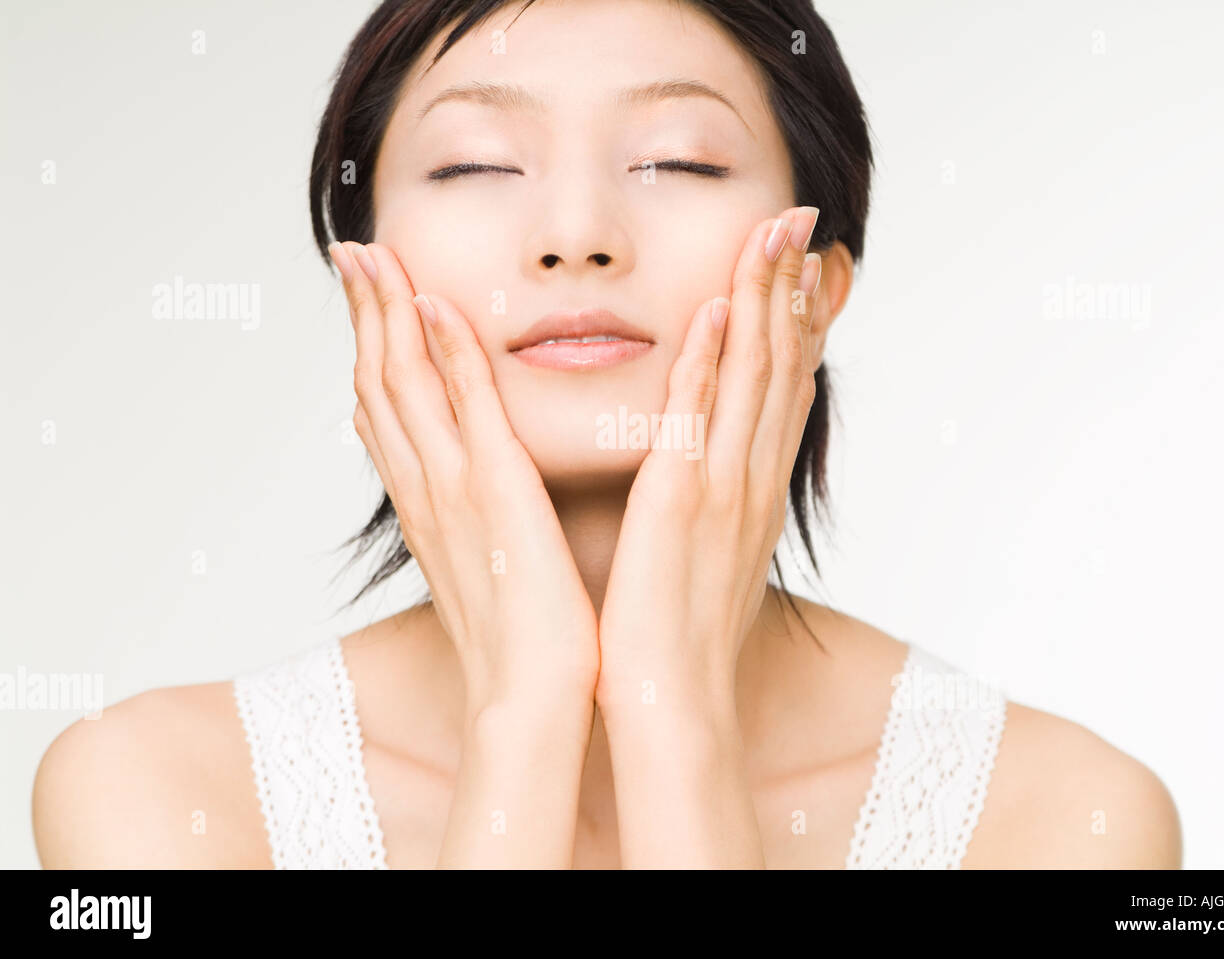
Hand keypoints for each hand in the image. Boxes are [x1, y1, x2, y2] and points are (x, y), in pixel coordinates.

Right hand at [329, 240, 599, 718]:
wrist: (530, 693)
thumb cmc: (519, 636)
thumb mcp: (484, 560)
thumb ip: (473, 514)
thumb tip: (473, 480)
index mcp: (426, 504)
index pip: (385, 411)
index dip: (368, 348)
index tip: (363, 297)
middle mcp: (425, 488)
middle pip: (379, 383)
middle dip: (364, 314)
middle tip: (351, 251)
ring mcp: (454, 487)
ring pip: (406, 384)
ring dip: (387, 314)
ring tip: (372, 255)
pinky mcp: (496, 492)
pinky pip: (467, 409)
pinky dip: (448, 354)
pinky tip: (437, 305)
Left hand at [596, 206, 823, 720]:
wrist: (673, 701)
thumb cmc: (680, 633)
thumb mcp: (710, 552)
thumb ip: (714, 500)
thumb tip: (707, 471)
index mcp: (752, 488)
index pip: (782, 387)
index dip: (796, 321)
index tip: (800, 263)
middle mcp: (750, 478)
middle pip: (780, 365)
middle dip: (790, 288)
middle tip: (798, 217)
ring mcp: (722, 488)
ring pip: (753, 376)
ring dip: (764, 300)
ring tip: (771, 233)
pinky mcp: (681, 504)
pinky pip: (699, 419)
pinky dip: (713, 361)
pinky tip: (717, 308)